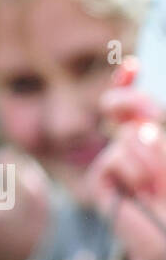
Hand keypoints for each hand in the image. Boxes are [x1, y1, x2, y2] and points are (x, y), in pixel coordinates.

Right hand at [84, 57, 165, 259]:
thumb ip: (157, 136)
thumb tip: (142, 127)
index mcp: (152, 136)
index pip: (136, 104)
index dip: (127, 83)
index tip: (132, 68)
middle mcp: (132, 144)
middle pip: (119, 106)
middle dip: (130, 101)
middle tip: (143, 112)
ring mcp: (115, 162)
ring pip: (126, 138)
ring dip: (149, 157)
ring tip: (158, 183)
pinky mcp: (101, 182)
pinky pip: (113, 160)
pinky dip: (133, 173)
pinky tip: (141, 191)